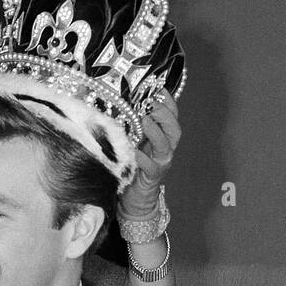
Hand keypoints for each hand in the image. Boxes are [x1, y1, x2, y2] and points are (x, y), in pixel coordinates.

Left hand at [118, 93, 180, 220]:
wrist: (134, 197)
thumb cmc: (131, 165)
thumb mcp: (131, 140)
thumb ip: (128, 123)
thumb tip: (111, 99)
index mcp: (161, 135)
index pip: (171, 113)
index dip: (167, 100)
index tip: (157, 87)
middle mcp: (165, 147)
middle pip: (173, 127)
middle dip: (164, 113)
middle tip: (150, 103)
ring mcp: (161, 162)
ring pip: (166, 144)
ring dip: (156, 131)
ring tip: (146, 120)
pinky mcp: (152, 177)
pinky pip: (152, 166)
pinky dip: (145, 159)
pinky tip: (136, 152)